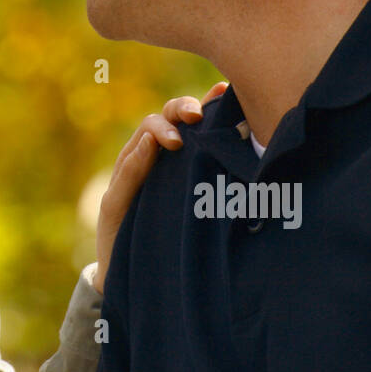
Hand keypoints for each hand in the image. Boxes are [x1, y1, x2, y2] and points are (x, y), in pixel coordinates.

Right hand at [94, 81, 228, 295]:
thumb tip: (256, 157)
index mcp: (175, 159)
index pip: (188, 120)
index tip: (224, 92)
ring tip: (176, 138)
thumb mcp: (202, 209)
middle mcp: (151, 160)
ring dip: (160, 130)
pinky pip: (125, 173)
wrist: (135, 279)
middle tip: (197, 116)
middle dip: (180, 110)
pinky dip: (137, 157)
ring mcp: (130, 177)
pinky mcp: (114, 200)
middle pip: (164, 118)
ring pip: (143, 136)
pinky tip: (149, 148)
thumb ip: (217, 182)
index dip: (205, 102)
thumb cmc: (175, 240)